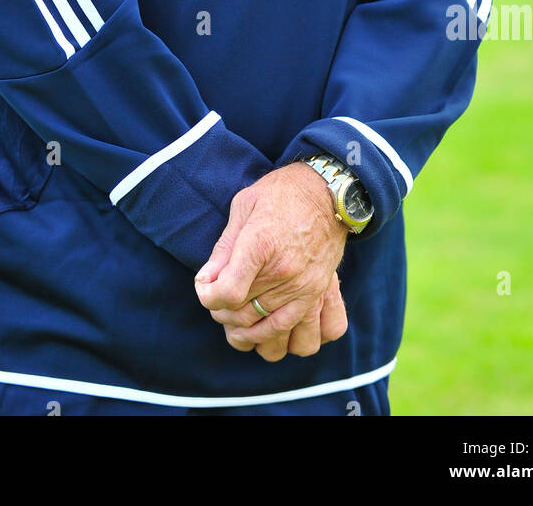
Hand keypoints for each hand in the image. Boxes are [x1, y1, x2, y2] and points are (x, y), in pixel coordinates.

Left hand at [194, 163, 348, 361]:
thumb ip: (224, 248)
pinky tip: (272, 326)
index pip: (228, 293)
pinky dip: (286, 341)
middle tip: (219, 298)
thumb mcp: (244, 206)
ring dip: (250, 334)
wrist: (327, 190)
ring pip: (271, 335)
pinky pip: (307, 338)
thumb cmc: (281, 193)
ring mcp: (306, 288)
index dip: (208, 297)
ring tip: (240, 319)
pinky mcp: (321, 295)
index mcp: (261, 245)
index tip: (205, 288)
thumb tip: (206, 280)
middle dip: (222, 312)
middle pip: (244, 315)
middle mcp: (285, 272)